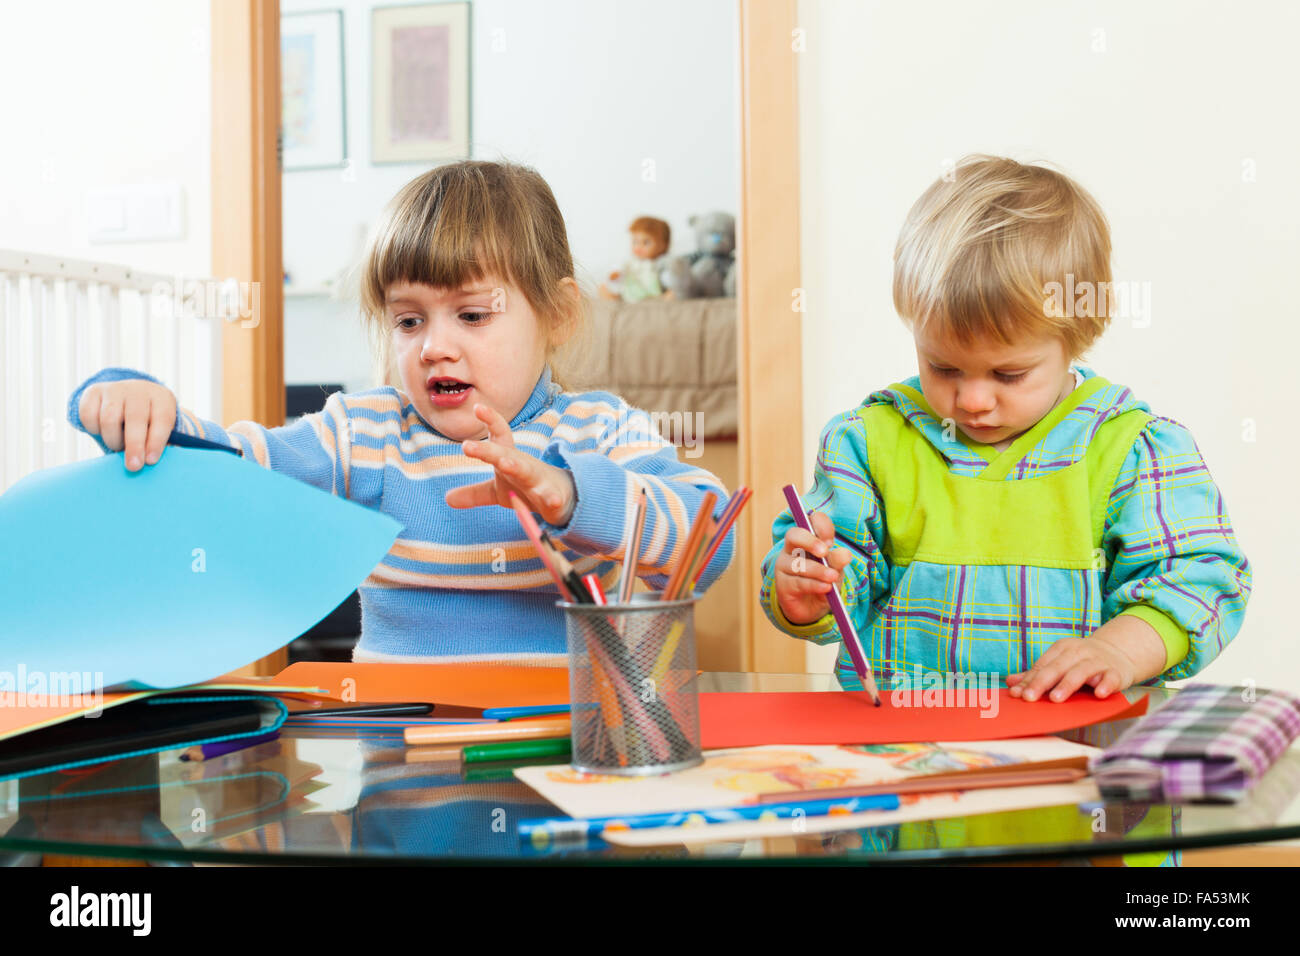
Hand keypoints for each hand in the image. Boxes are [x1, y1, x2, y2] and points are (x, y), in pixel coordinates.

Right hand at [77, 380, 176, 471]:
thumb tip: (150, 462)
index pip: (162, 419)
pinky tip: (103, 432)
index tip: (150, 461)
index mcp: (161, 398)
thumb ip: (158, 444)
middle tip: (133, 466)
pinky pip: (88, 415)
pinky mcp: (94, 391)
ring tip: (118, 446)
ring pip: (109, 418)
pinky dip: (94, 430)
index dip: (156, 441)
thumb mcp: (160, 428)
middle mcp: (138, 390)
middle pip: (135, 418)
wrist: (129, 396)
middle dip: (134, 446)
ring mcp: (115, 389)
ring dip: (113, 439)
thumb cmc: (149, 420)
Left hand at [445, 402, 576, 526]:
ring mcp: (539, 481)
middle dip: (487, 451)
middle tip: (466, 447)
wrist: (564, 498)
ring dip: (516, 467)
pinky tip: (553, 501)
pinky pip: (552, 499)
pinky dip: (553, 499)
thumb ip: (474, 493)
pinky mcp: (554, 498)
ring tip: (505, 464)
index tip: (477, 407)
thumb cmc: (526, 489)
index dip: (491, 421)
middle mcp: (523, 466)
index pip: (499, 436)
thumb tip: (447, 498)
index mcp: (509, 459)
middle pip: (504, 454)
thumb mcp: (498, 491)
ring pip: (527, 472)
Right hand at [773, 510, 851, 625]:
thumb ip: (838, 561)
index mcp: (806, 539)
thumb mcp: (835, 570)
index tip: (831, 542)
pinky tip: (826, 588)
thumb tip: (844, 554)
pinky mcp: (783, 586)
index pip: (810, 521)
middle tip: (825, 551)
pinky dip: (814, 585)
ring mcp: (784, 567)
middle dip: (810, 541)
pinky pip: (798, 582)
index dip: (821, 526)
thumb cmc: (823, 581)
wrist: (811, 608)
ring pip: (798, 564)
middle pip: (793, 535)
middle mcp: (791, 549)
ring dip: (818, 570)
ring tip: (832, 577)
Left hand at [1006, 634, 1138, 701]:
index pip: (1042, 665)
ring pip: (1081, 672)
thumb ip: (1036, 674)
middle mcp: (1078, 652)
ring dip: (1067, 685)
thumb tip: (1010, 683)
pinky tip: (1099, 694)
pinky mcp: (1115, 671)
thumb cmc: (1081, 661)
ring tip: (1055, 698)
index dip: (1029, 680)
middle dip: (1041, 683)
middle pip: (1057, 668)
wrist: (1118, 653)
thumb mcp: (1059, 663)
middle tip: (1029, 697)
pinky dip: (1106, 685)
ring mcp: (1097, 661)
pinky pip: (1111, 677)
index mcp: (1061, 649)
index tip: (1016, 694)